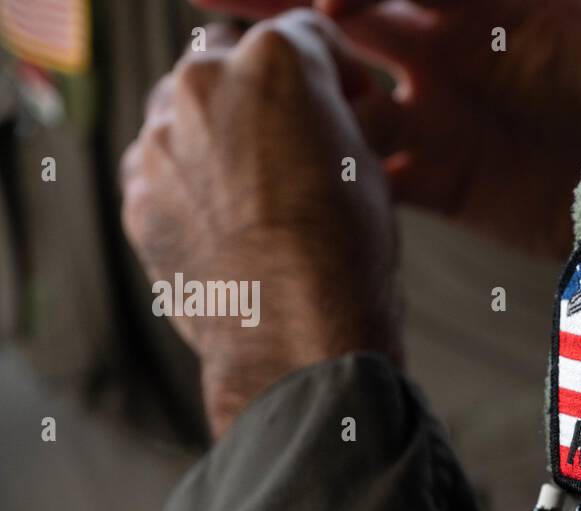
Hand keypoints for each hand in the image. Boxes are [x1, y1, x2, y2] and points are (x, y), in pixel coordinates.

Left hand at [121, 10, 401, 438]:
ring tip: (259, 191)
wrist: (297, 334)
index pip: (304, 34)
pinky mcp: (137, 194)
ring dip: (219, 135)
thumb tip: (331, 118)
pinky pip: (163, 170)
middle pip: (229, 59)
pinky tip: (230, 225)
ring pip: (186, 113)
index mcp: (275, 62)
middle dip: (262, 91)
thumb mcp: (371, 168)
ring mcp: (160, 138)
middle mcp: (206, 83)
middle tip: (296, 141)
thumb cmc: (347, 253)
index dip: (335, 71)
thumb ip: (338, 120)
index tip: (348, 102)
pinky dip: (191, 184)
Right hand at [192, 0, 580, 258]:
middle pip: (338, 28)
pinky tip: (292, 163)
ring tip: (238, 84)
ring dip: (292, 94)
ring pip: (341, 102)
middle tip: (212, 3)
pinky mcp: (444, 184)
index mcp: (465, 5)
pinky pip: (372, 176)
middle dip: (278, 12)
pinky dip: (334, 170)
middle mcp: (438, 58)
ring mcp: (436, 122)